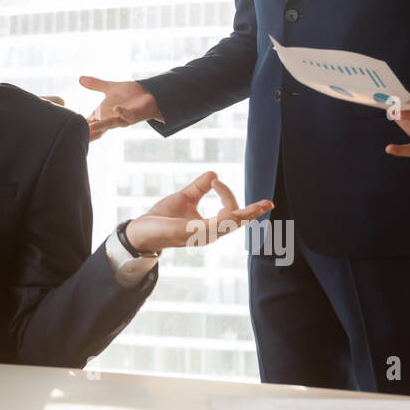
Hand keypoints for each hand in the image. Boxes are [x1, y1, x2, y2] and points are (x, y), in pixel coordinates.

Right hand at [80, 75, 162, 140]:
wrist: (150, 94)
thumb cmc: (130, 94)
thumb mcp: (110, 88)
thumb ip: (95, 85)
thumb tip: (80, 78)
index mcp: (104, 113)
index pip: (88, 121)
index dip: (79, 124)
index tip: (67, 128)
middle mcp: (112, 118)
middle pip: (97, 127)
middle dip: (88, 131)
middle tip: (76, 135)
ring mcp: (123, 117)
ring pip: (110, 124)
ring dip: (101, 125)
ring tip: (92, 127)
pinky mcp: (134, 114)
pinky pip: (127, 115)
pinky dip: (121, 112)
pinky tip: (115, 109)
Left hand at [124, 170, 273, 252]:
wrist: (140, 230)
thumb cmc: (161, 217)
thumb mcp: (184, 198)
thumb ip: (199, 188)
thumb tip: (214, 174)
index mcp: (209, 226)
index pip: (231, 213)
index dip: (229, 195)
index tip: (214, 181)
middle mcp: (210, 233)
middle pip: (238, 222)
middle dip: (254, 213)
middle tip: (268, 203)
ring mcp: (203, 235)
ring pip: (230, 223)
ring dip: (237, 207)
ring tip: (242, 197)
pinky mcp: (193, 234)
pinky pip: (216, 226)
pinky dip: (226, 216)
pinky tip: (230, 209)